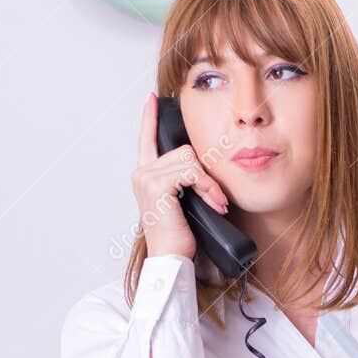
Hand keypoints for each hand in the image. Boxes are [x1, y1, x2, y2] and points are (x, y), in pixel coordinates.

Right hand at [133, 93, 229, 260]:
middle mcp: (142, 174)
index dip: (149, 118)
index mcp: (146, 176)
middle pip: (183, 150)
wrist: (171, 258)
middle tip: (216, 197)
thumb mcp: (183, 201)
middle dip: (205, 174)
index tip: (152, 99)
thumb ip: (184, 180)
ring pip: (190, 160)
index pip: (147, 140)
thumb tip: (202, 165)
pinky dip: (207, 187)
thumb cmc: (179, 235)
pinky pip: (192, 172)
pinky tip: (212, 203)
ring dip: (209, 183)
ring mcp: (146, 178)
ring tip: (215, 203)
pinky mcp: (156, 185)